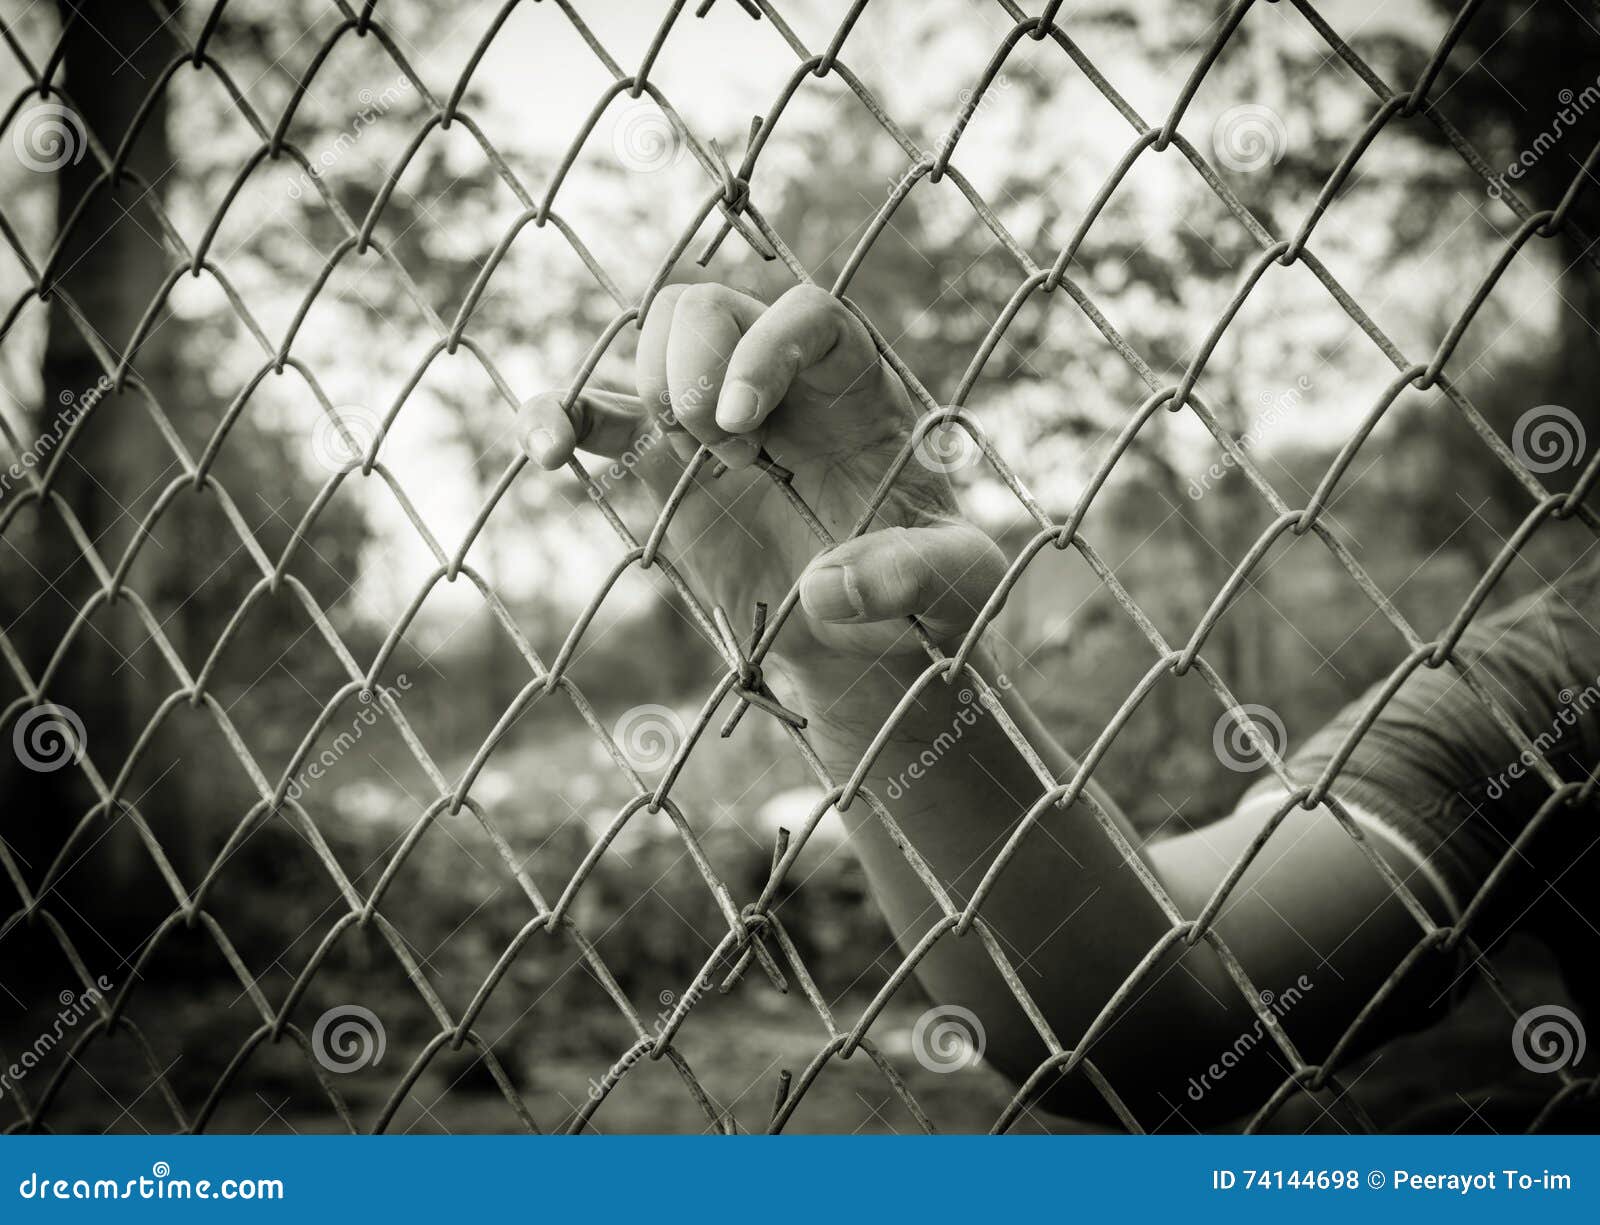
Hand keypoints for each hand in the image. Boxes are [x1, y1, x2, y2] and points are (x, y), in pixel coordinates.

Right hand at [517, 284, 1002, 682]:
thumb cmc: (923, 595)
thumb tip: (826, 587)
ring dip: (647, 390)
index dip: (764, 349)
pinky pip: (593, 414)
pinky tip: (545, 453)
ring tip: (693, 465)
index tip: (741, 422)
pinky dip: (556, 419)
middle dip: (692, 371)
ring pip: (653, 338)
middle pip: (709, 307)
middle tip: (727, 456)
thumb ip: (914, 576)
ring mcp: (712, 419)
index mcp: (856, 388)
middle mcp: (778, 385)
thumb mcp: (954, 585)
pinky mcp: (659, 465)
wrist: (865, 639)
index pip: (805, 314)